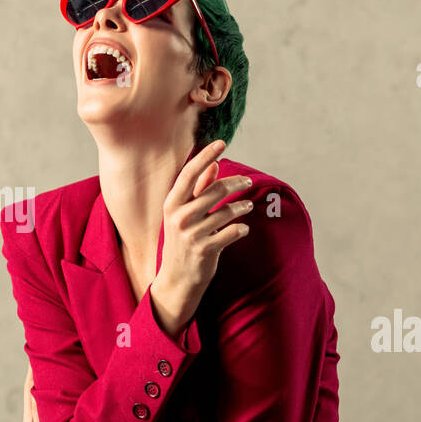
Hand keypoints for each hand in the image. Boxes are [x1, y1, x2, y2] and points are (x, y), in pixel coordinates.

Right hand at [151, 139, 254, 333]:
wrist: (177, 279)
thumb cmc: (182, 241)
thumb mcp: (183, 214)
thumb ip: (198, 189)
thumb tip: (214, 164)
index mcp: (172, 203)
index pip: (190, 173)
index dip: (206, 156)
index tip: (222, 142)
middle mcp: (179, 216)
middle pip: (215, 190)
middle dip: (236, 183)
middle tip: (248, 181)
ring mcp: (191, 234)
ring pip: (227, 211)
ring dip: (242, 207)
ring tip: (248, 206)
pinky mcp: (205, 250)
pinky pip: (232, 233)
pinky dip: (241, 229)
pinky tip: (242, 229)